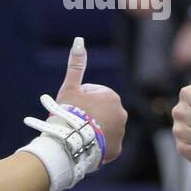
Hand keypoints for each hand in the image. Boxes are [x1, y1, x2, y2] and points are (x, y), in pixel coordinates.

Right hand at [55, 37, 125, 163]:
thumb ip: (76, 65)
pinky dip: (97, 144)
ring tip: (78, 134)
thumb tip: (79, 41)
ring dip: (93, 129)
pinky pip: (106, 144)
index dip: (79, 100)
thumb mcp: (70, 88)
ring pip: (103, 127)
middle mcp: (121, 114)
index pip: (93, 94)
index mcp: (111, 97)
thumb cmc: (68, 113)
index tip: (71, 108)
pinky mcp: (116, 149)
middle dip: (88, 115)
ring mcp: (120, 133)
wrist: (68, 143)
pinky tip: (85, 144)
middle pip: (100, 111)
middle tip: (73, 122)